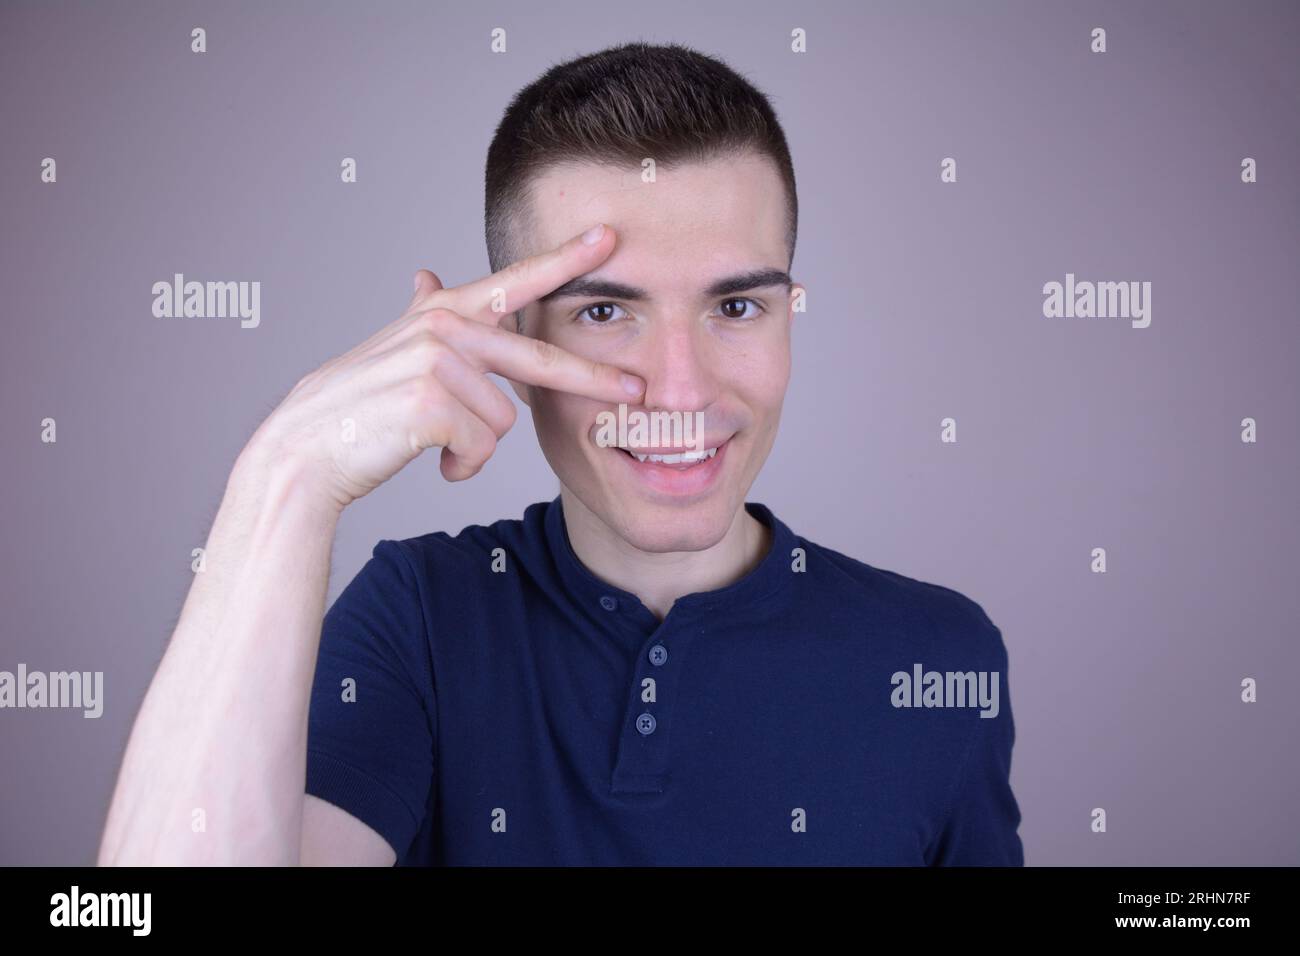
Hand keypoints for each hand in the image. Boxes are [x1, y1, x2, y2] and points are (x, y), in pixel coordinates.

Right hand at [245, 223, 642, 510]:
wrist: (307, 449)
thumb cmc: (358, 405)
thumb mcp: (393, 347)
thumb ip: (422, 312)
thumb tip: (425, 271)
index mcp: (443, 311)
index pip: (515, 281)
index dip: (565, 258)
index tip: (609, 236)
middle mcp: (444, 327)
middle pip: (539, 361)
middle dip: (592, 380)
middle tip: (637, 394)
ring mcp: (438, 362)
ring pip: (502, 422)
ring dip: (473, 445)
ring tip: (431, 440)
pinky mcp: (432, 402)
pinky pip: (480, 447)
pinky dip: (459, 464)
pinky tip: (428, 456)